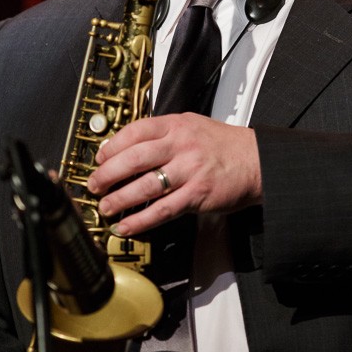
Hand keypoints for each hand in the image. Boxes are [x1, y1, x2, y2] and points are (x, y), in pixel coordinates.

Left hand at [86, 113, 261, 235]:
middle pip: (134, 158)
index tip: (99, 158)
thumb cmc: (223, 146)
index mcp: (177, 125)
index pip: (135, 131)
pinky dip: (142, 220)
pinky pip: (163, 209)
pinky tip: (127, 226)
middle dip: (108, 173)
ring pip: (146, 185)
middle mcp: (181, 145)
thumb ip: (163, 135)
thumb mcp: (192, 126)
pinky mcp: (197, 195)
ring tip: (105, 207)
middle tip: (94, 184)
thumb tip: (127, 148)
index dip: (112, 145)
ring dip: (120, 199)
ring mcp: (189, 170)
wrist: (257, 161)